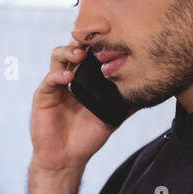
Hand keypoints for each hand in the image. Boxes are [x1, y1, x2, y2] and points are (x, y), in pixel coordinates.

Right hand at [30, 41, 115, 171]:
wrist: (68, 158)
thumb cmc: (87, 137)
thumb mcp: (112, 115)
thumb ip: (126, 101)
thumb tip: (149, 91)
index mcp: (83, 79)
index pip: (89, 53)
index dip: (96, 42)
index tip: (110, 35)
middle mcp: (68, 78)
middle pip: (72, 48)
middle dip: (82, 40)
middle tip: (94, 40)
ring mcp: (54, 86)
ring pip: (57, 58)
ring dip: (68, 51)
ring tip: (79, 54)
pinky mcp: (43, 97)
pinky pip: (49, 81)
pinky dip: (58, 76)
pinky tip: (68, 77)